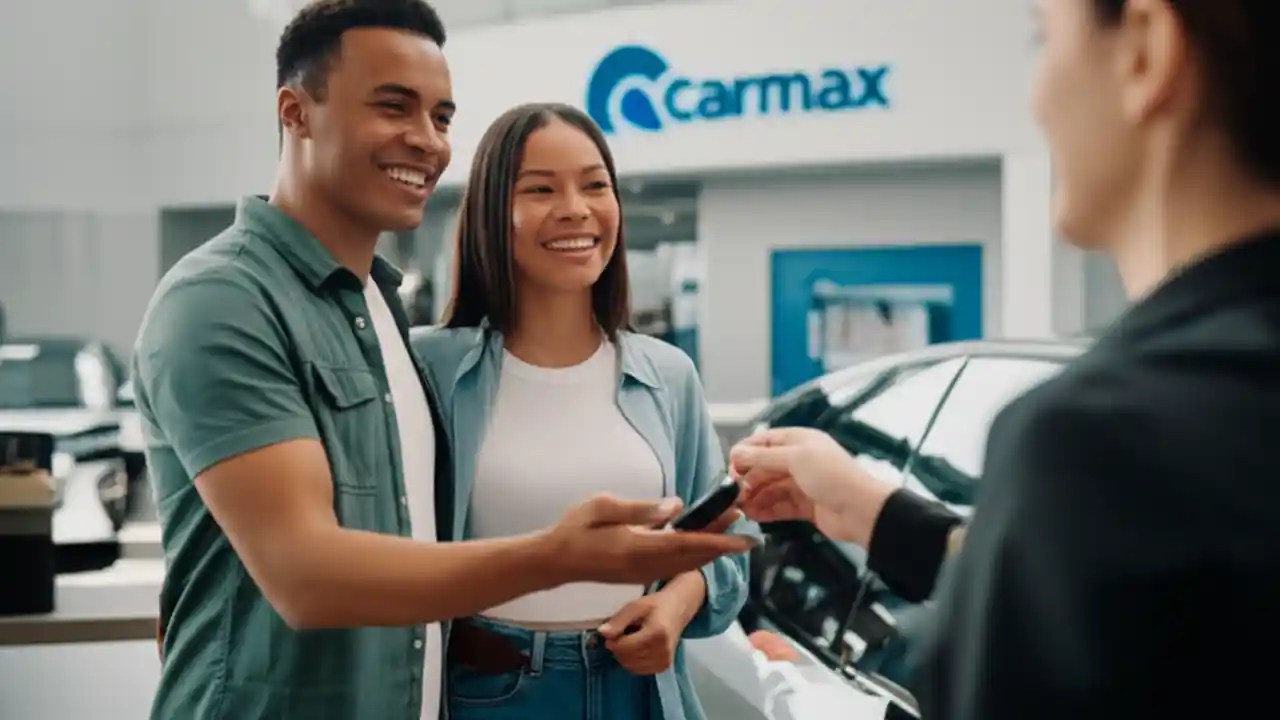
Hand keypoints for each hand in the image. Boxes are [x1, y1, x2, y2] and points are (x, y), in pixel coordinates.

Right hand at [544, 494, 754, 585]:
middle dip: (722, 540)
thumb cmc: (575, 528)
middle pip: (694, 555)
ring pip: (687, 562)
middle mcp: (646, 565)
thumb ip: (641, 509)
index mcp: (638, 547)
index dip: (720, 540)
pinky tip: (703, 541)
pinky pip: (676, 565)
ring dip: (711, 546)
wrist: (555, 560)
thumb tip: (678, 507)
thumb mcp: (602, 506)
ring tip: (730, 525)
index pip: (688, 543)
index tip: (745, 536)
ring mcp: (644, 573)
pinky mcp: (640, 574)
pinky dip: (695, 553)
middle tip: (744, 520)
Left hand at [597, 573, 704, 674]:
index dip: (613, 642)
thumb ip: (618, 620)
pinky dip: (633, 661)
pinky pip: (639, 670)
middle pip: (627, 658)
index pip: (625, 647)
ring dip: (624, 656)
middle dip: (618, 649)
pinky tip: (637, 648)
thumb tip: (602, 633)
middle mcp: (663, 650)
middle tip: (620, 635)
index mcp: (657, 633)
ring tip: (630, 640)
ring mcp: (665, 661)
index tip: (611, 632)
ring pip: (631, 666)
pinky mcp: (664, 667)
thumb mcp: (636, 606)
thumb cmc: (655, 606)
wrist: (677, 610)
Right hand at [730, 427, 893, 546]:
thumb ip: (763, 457)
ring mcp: (802, 484)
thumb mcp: (795, 459)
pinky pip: (779, 505)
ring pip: (770, 488)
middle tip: (734, 493)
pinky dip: (766, 510)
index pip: (765, 441)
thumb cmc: (831, 476)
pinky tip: (753, 516)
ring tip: (740, 507)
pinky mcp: (805, 506)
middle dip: (748, 478)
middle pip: (765, 466)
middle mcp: (800, 460)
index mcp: (799, 441)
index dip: (746, 452)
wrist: (861, 510)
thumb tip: (735, 453)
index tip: (730, 466)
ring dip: (754, 496)